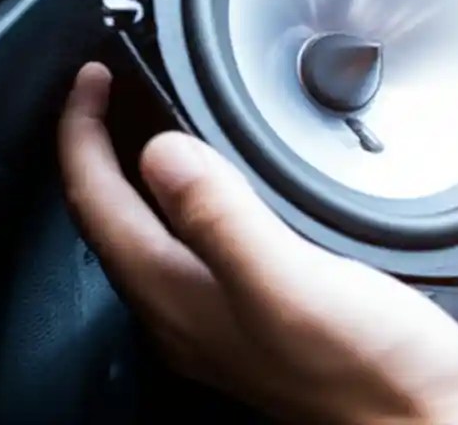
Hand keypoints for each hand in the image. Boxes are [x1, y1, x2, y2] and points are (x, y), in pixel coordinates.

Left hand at [58, 64, 457, 423]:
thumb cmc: (375, 377)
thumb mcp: (296, 285)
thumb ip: (224, 219)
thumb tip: (162, 153)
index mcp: (183, 300)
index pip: (97, 205)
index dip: (82, 134)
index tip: (90, 80)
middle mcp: (190, 315)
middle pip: (112, 221)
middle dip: (100, 149)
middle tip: (108, 92)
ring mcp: (225, 321)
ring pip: (154, 235)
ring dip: (143, 174)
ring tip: (152, 123)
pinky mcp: (265, 321)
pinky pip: (202, 249)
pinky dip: (196, 203)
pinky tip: (232, 192)